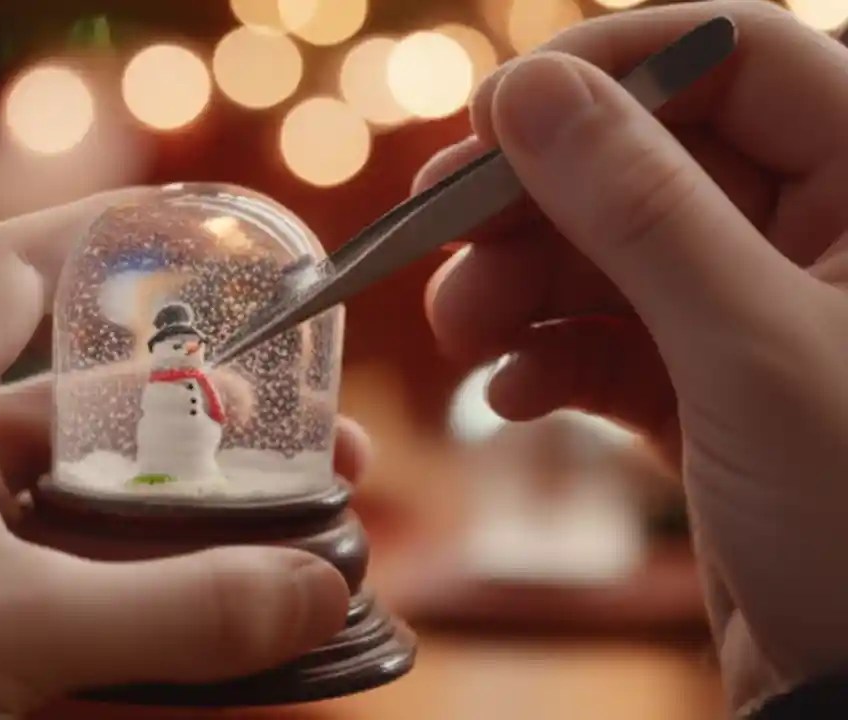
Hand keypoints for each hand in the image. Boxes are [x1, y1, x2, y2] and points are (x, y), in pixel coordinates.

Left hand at [0, 190, 367, 715]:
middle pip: (88, 409)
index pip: (11, 270)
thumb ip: (178, 608)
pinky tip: (219, 621)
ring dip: (183, 523)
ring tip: (290, 540)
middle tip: (303, 447)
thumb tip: (320, 591)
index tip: (192, 231)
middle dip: (199, 427)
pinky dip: (138, 596)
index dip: (100, 235)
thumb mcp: (23, 623)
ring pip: (88, 507)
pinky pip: (66, 583)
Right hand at [417, 2, 847, 710]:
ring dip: (516, 291)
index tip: (492, 117)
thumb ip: (638, 208)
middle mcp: (816, 239)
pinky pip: (603, 345)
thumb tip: (530, 89)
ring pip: (605, 258)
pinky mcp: (704, 395)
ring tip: (461, 337)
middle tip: (434, 233)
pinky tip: (510, 401)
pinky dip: (544, 364)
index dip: (606, 70)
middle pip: (643, 161)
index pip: (731, 55)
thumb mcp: (745, 346)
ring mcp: (751, 319)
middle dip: (530, 202)